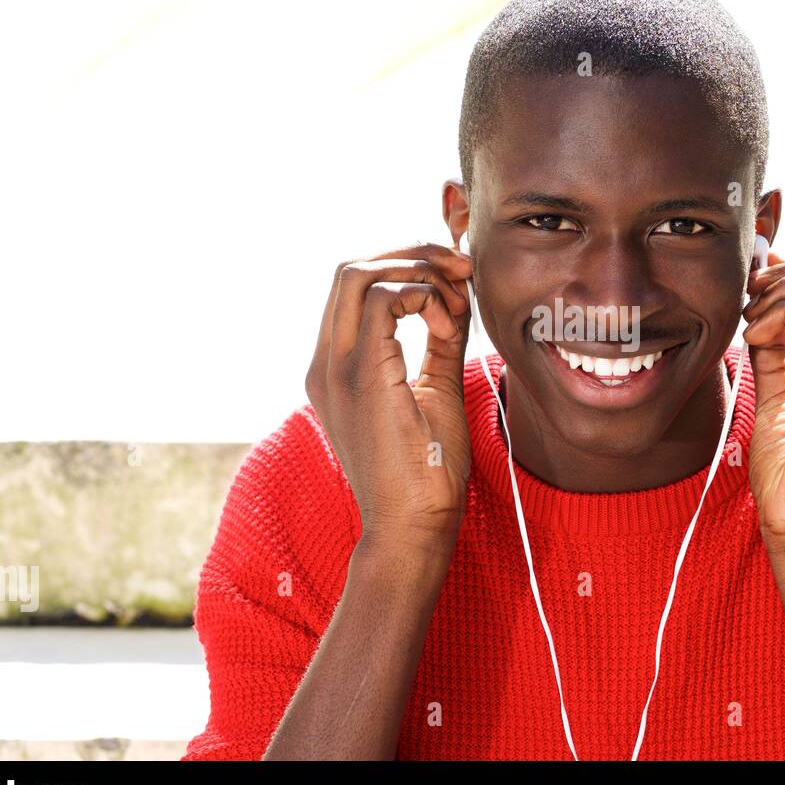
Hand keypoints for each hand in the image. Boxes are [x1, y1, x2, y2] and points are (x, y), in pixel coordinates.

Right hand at [305, 241, 473, 558]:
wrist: (413, 529)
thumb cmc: (427, 474)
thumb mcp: (436, 389)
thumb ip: (440, 342)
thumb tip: (456, 299)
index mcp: (337, 367)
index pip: (354, 287)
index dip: (406, 268)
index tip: (456, 283)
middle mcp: (325, 363)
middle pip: (349, 268)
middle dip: (411, 254)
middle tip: (459, 267)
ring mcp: (335, 369)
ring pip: (357, 272)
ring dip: (418, 269)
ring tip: (457, 295)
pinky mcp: (360, 377)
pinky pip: (382, 299)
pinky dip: (423, 296)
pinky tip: (447, 323)